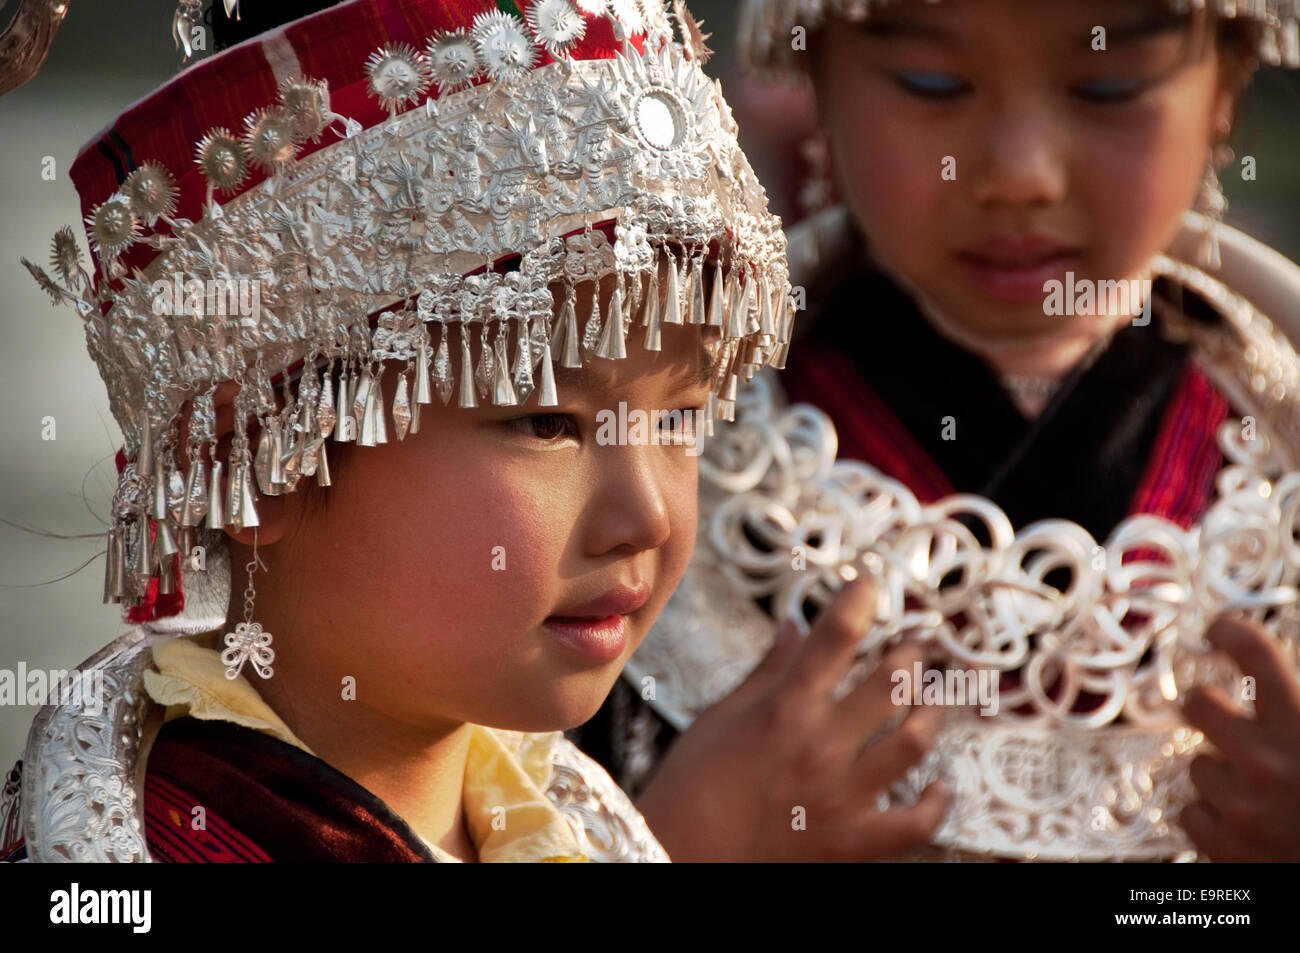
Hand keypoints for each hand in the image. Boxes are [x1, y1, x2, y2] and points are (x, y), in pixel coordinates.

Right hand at [635, 577, 951, 860]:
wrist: (677, 857)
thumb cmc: (691, 787)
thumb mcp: (721, 716)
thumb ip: (767, 671)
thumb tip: (792, 627)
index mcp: (785, 708)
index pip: (837, 633)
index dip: (861, 599)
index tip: (870, 586)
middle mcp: (821, 746)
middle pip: (892, 682)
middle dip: (911, 654)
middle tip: (915, 645)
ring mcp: (842, 795)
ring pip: (915, 742)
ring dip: (932, 712)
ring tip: (935, 698)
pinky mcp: (851, 841)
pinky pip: (914, 823)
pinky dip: (935, 803)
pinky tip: (940, 785)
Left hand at [1179, 614, 1299, 860]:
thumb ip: (1298, 708)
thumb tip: (1271, 684)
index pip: (1257, 655)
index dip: (1231, 632)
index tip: (1218, 630)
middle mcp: (1267, 762)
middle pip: (1198, 703)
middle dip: (1209, 708)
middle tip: (1223, 718)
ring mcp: (1241, 805)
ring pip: (1197, 765)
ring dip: (1221, 775)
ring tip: (1258, 792)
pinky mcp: (1224, 844)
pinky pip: (1191, 812)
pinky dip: (1213, 817)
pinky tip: (1245, 822)